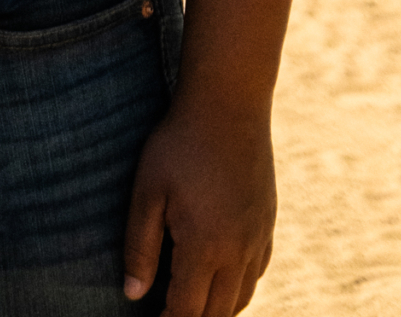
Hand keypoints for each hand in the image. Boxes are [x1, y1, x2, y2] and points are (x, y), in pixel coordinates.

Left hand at [122, 93, 276, 316]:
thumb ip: (139, 246)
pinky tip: (220, 278)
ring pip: (242, 297)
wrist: (229, 103)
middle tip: (166, 311)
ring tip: (189, 302)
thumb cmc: (179, 142)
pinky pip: (257, 272)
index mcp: (205, 247)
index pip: (187, 312)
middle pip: (218, 313)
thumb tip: (133, 294)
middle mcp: (238, 251)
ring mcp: (258, 237)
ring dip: (217, 309)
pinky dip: (239, 287)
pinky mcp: (267, 222)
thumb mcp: (148, 189)